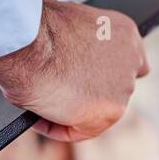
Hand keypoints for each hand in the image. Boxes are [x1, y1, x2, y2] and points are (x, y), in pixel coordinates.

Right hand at [0, 0, 148, 141]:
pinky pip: (80, 130)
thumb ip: (81, 46)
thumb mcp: (66, 28)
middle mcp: (130, 59)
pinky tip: (38, 119)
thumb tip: (69, 61)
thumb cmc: (34, 29)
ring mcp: (123, 87)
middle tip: (58, 94)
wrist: (27, 44)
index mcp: (123, 33)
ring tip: (41, 105)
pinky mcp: (109, 111)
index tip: (85, 80)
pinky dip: (57, 128)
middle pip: (116, 88)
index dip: (107, 74)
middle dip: (89, 93)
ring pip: (98, 110)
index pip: (131, 61)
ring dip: (72, 111)